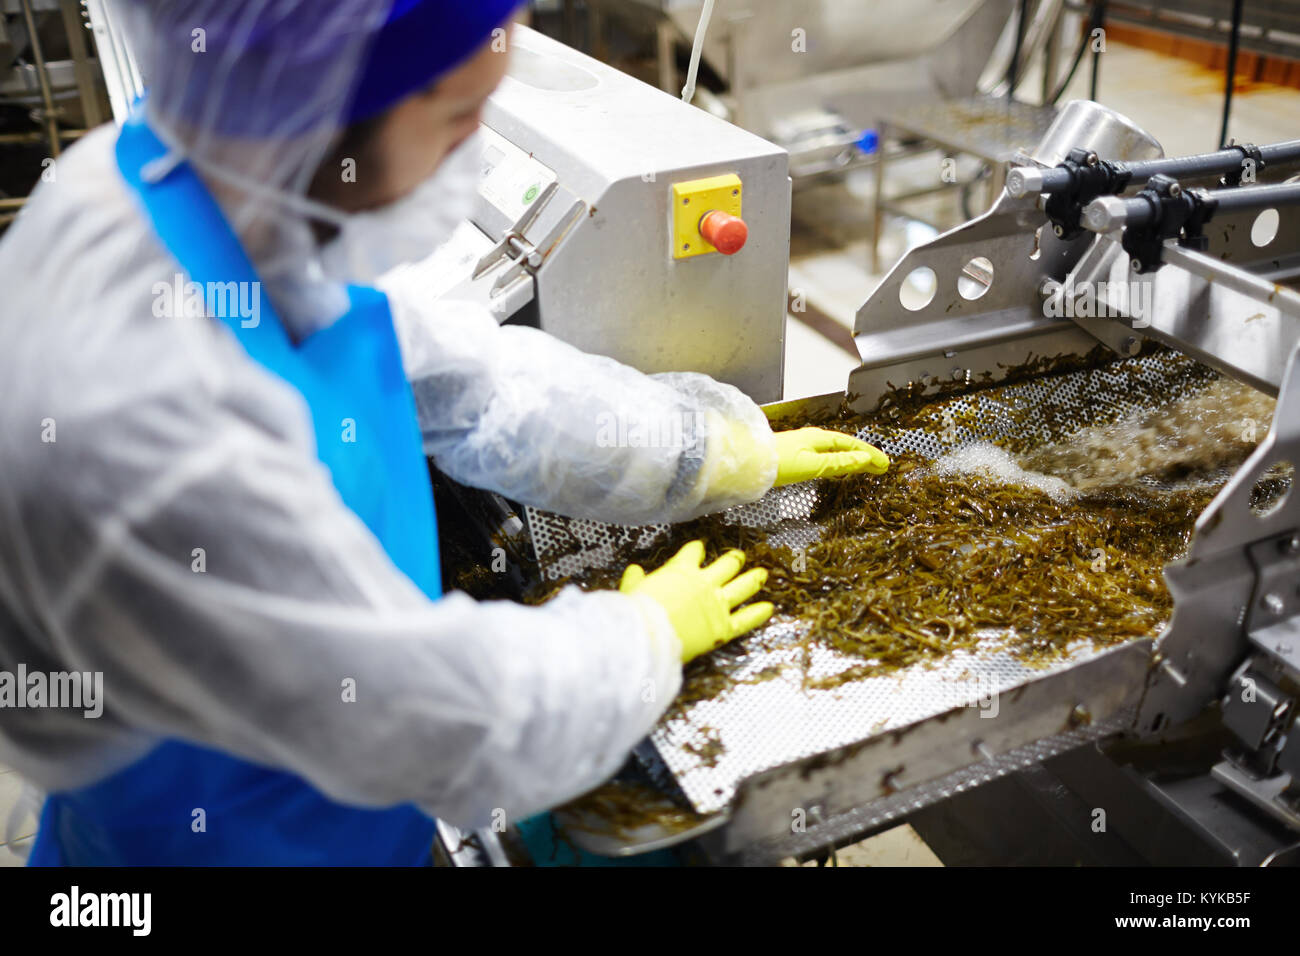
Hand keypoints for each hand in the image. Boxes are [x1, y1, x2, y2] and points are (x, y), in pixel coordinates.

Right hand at [619, 541, 773, 661]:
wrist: (650, 634)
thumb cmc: (638, 611)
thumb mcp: (632, 590)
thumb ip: (635, 579)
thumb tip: (633, 569)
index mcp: (681, 570)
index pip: (693, 552)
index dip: (696, 548)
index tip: (699, 547)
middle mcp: (704, 582)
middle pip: (726, 565)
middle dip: (734, 559)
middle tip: (739, 557)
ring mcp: (717, 603)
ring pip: (742, 586)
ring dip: (753, 578)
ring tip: (762, 573)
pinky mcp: (724, 626)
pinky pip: (745, 619)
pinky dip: (757, 613)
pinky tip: (768, 608)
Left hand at [773, 427, 889, 486]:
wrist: (747, 463)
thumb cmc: (776, 463)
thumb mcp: (812, 465)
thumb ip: (838, 463)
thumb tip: (864, 460)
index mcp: (819, 438)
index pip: (852, 445)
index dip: (870, 454)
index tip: (885, 463)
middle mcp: (813, 439)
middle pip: (846, 447)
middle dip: (865, 456)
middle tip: (882, 467)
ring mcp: (804, 446)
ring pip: (836, 451)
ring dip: (853, 459)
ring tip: (866, 467)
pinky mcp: (795, 455)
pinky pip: (825, 456)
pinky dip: (839, 462)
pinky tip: (838, 468)